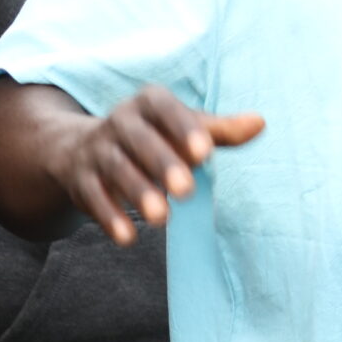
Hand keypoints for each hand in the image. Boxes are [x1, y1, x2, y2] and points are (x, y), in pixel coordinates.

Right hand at [45, 85, 263, 244]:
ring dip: (138, 193)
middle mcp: (119, 122)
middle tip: (187, 191)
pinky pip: (92, 197)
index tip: (206, 153)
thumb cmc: (157, 137)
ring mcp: (97, 150)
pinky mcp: (81, 180)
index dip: (184, 128)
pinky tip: (128, 238)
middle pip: (139, 141)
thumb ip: (221, 130)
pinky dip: (108, 218)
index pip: (165, 108)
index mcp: (148, 103)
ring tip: (162, 218)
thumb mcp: (186, 129)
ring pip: (116, 169)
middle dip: (162, 164)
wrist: (84, 148)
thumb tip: (260, 123)